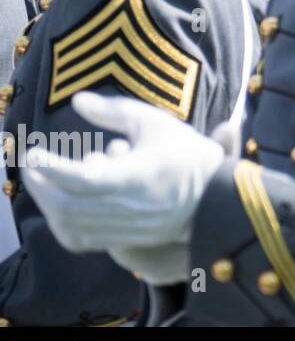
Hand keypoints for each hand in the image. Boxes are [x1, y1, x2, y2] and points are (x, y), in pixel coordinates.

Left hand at [23, 93, 224, 281]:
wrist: (215, 196)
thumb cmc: (187, 155)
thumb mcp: (156, 122)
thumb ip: (115, 111)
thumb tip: (78, 101)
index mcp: (136, 178)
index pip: (81, 179)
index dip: (51, 168)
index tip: (33, 152)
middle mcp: (128, 209)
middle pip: (67, 206)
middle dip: (40, 185)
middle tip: (32, 164)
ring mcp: (125, 229)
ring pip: (69, 226)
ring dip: (49, 204)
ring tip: (46, 182)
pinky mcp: (124, 240)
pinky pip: (79, 239)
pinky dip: (62, 223)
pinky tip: (63, 204)